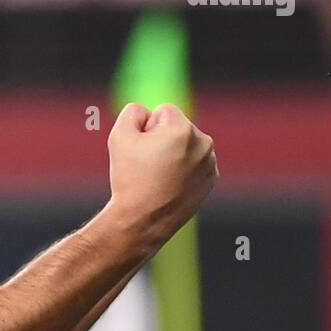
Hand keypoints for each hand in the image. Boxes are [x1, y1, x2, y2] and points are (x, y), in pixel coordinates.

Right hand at [106, 101, 217, 252]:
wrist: (143, 220)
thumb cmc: (130, 178)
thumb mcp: (119, 136)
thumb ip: (132, 112)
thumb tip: (146, 112)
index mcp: (183, 129)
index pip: (163, 111)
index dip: (147, 128)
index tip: (142, 149)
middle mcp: (203, 143)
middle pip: (177, 127)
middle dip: (163, 139)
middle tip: (147, 165)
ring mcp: (210, 163)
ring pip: (187, 146)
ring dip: (173, 154)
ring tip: (157, 176)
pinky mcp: (211, 179)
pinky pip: (194, 163)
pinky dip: (183, 170)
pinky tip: (169, 184)